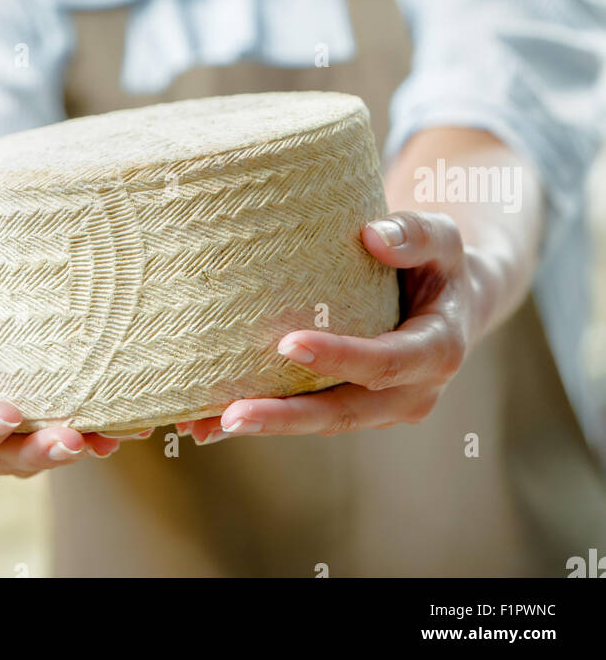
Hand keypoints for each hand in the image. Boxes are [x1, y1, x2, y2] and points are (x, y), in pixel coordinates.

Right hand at [0, 272, 151, 482]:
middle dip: (37, 453)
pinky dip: (99, 438)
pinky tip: (124, 429)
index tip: (7, 413)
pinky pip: (75, 446)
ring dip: (73, 452)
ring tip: (103, 438)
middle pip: (5, 460)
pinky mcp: (48, 438)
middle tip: (68, 439)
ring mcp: (16, 447)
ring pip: (42, 459)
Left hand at [178, 211, 480, 444]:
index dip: (339, 357)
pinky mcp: (358, 408)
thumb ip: (413, 234)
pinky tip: (210, 424)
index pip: (384, 361)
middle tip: (231, 414)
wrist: (454, 299)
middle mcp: (412, 393)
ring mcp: (383, 409)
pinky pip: (312, 417)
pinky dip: (267, 418)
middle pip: (345, 412)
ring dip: (267, 425)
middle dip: (287, 416)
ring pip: (322, 423)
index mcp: (437, 351)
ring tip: (204, 425)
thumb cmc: (442, 260)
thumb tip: (370, 235)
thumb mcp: (442, 236)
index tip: (289, 343)